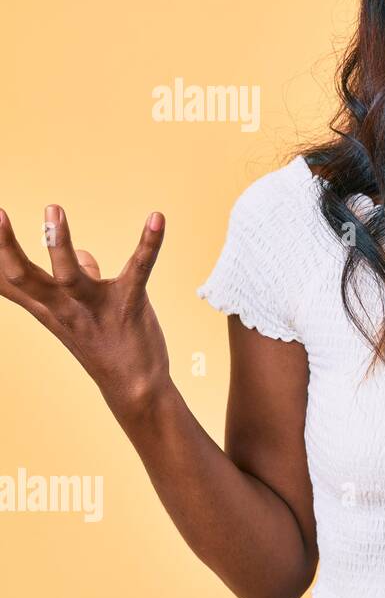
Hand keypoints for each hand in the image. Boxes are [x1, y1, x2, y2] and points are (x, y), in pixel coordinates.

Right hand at [0, 204, 170, 414]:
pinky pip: (139, 269)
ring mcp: (95, 308)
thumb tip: (81, 254)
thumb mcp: (83, 311)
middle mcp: (63, 308)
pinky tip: (157, 217)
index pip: (7, 282)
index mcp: (49, 307)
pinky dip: (149, 242)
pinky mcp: (130, 304)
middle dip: (5, 246)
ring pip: (69, 275)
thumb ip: (79, 278)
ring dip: (59, 242)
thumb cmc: (107, 344)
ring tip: (52, 209)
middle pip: (23, 277)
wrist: (135, 388)